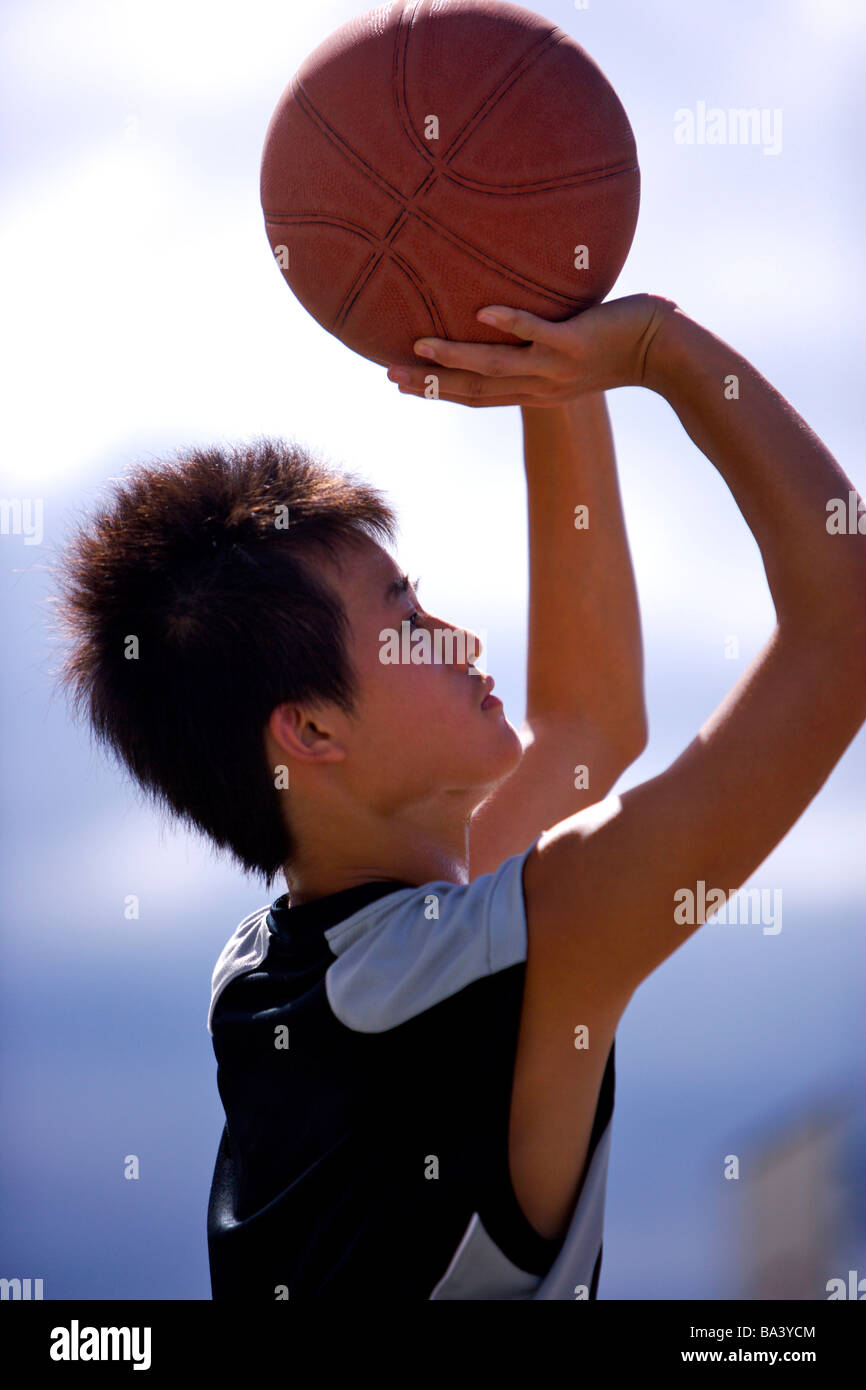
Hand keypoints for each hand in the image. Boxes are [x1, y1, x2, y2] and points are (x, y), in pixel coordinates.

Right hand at [386, 293, 676, 406]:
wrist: (667, 352)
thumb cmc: (623, 344)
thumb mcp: (574, 353)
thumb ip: (542, 342)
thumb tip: (511, 319)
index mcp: (536, 391)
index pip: (477, 397)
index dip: (438, 393)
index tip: (402, 385)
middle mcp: (540, 386)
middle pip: (475, 390)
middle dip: (432, 384)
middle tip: (390, 376)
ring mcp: (556, 366)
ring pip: (497, 366)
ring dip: (456, 356)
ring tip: (420, 343)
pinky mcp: (576, 343)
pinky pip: (538, 332)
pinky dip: (511, 323)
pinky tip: (482, 312)